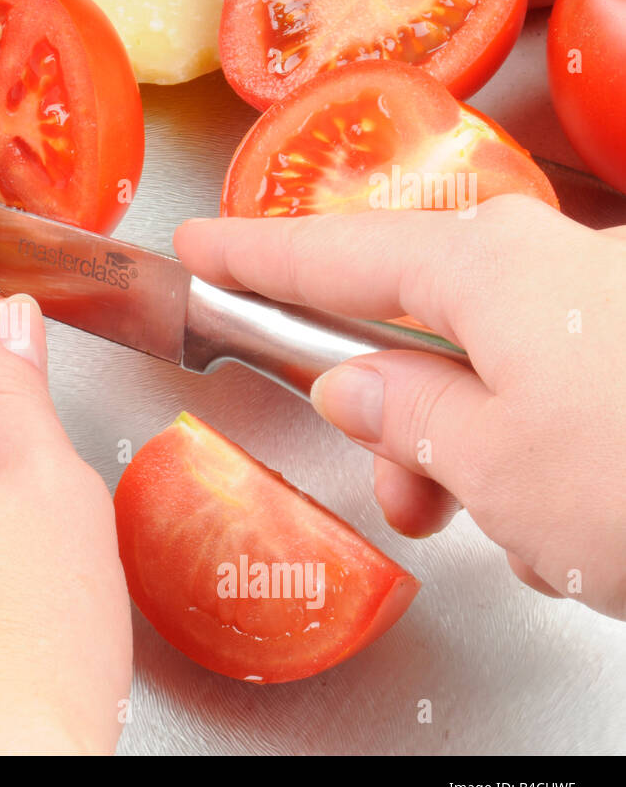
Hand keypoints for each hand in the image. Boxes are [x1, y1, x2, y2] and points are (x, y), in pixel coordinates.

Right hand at [174, 196, 625, 619]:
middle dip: (403, 419)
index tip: (201, 247)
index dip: (256, 258)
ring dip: (483, 457)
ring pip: (503, 370)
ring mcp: (620, 302)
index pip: (338, 255)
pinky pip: (569, 390)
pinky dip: (553, 457)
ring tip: (517, 538)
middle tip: (397, 492)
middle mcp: (565, 262)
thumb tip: (356, 389)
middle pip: (429, 323)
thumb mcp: (494, 465)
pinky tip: (581, 529)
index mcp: (499, 269)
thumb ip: (409, 417)